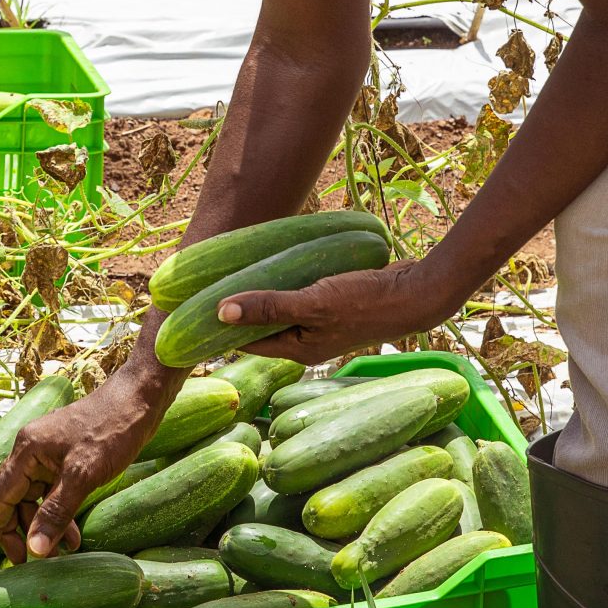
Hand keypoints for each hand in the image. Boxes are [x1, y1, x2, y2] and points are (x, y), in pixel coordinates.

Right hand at [0, 325, 176, 561]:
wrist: (139, 400)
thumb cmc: (111, 431)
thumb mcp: (83, 476)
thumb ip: (56, 513)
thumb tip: (35, 549)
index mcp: (27, 451)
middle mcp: (31, 451)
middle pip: (12, 498)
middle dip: (18, 530)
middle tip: (28, 560)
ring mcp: (49, 454)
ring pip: (34, 497)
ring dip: (43, 525)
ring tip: (60, 553)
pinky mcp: (67, 458)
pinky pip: (52, 491)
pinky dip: (58, 513)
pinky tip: (72, 533)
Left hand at [212, 257, 470, 365]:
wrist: (418, 293)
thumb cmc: (367, 302)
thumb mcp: (313, 303)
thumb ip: (269, 307)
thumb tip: (219, 312)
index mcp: (297, 350)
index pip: (244, 342)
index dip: (216, 328)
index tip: (189, 308)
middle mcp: (305, 340)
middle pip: (259, 324)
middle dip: (234, 306)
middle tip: (204, 279)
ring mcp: (320, 322)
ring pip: (277, 307)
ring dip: (258, 290)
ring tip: (232, 264)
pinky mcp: (333, 302)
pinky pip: (297, 293)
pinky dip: (283, 280)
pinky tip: (274, 258)